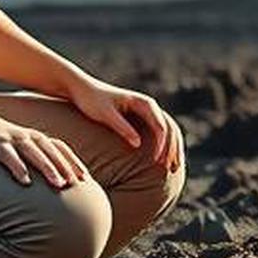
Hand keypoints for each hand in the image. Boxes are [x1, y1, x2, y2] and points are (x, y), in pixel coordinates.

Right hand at [0, 111, 89, 188]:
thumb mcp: (14, 145)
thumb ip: (29, 156)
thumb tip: (43, 176)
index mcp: (34, 137)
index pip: (60, 148)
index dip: (74, 161)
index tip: (85, 177)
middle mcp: (27, 136)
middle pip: (52, 151)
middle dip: (66, 167)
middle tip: (78, 184)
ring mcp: (12, 139)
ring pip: (35, 153)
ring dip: (49, 168)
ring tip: (59, 185)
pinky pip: (9, 157)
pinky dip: (19, 168)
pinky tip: (25, 182)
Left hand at [63, 73, 183, 178]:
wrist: (83, 88)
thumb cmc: (92, 100)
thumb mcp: (106, 115)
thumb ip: (122, 128)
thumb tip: (138, 144)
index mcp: (143, 103)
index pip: (160, 126)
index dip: (161, 145)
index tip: (156, 161)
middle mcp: (149, 106)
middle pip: (169, 130)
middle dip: (173, 149)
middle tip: (174, 169)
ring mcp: (147, 112)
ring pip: (167, 132)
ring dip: (172, 150)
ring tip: (173, 168)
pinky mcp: (141, 118)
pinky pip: (158, 133)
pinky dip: (163, 146)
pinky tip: (162, 160)